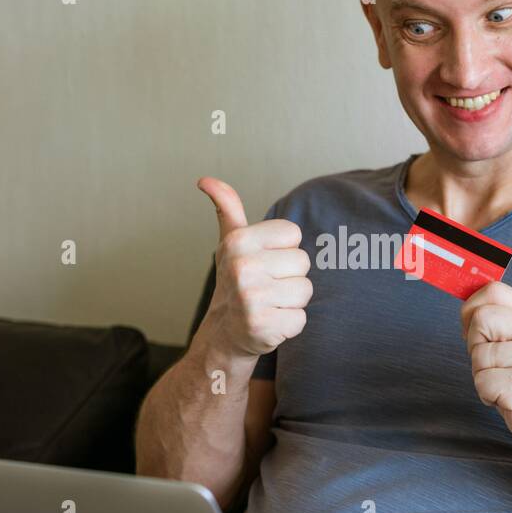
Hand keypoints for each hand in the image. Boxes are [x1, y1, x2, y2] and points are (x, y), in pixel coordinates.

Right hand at [197, 177, 311, 358]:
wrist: (224, 333)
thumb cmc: (236, 282)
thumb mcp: (231, 243)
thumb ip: (228, 208)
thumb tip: (205, 179)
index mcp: (238, 241)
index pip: (294, 234)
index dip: (284, 251)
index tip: (265, 263)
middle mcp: (242, 267)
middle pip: (302, 262)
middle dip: (289, 277)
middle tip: (266, 287)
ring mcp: (251, 298)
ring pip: (305, 290)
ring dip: (291, 301)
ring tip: (269, 304)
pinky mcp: (263, 326)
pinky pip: (301, 319)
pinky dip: (289, 324)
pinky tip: (270, 322)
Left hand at [460, 280, 511, 461]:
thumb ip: (504, 322)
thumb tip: (466, 308)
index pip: (494, 291)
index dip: (472, 309)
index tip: (473, 329)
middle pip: (481, 318)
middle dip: (475, 343)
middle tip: (494, 364)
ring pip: (477, 354)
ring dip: (482, 374)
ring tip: (507, 384)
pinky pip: (480, 382)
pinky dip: (486, 395)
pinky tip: (508, 399)